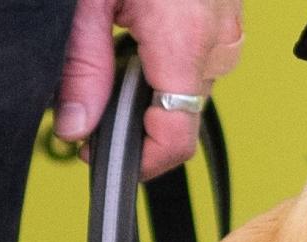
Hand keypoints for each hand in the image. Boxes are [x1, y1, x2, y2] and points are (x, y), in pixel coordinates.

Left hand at [55, 0, 242, 179]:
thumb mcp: (90, 0)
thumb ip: (83, 64)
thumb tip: (76, 126)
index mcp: (185, 42)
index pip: (175, 140)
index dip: (137, 160)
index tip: (100, 153)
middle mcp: (218, 44)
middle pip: (179, 115)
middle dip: (135, 111)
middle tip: (96, 82)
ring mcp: (229, 32)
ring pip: (190, 87)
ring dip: (154, 79)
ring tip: (122, 37)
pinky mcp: (229, 21)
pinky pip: (202, 58)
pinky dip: (172, 54)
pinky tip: (145, 23)